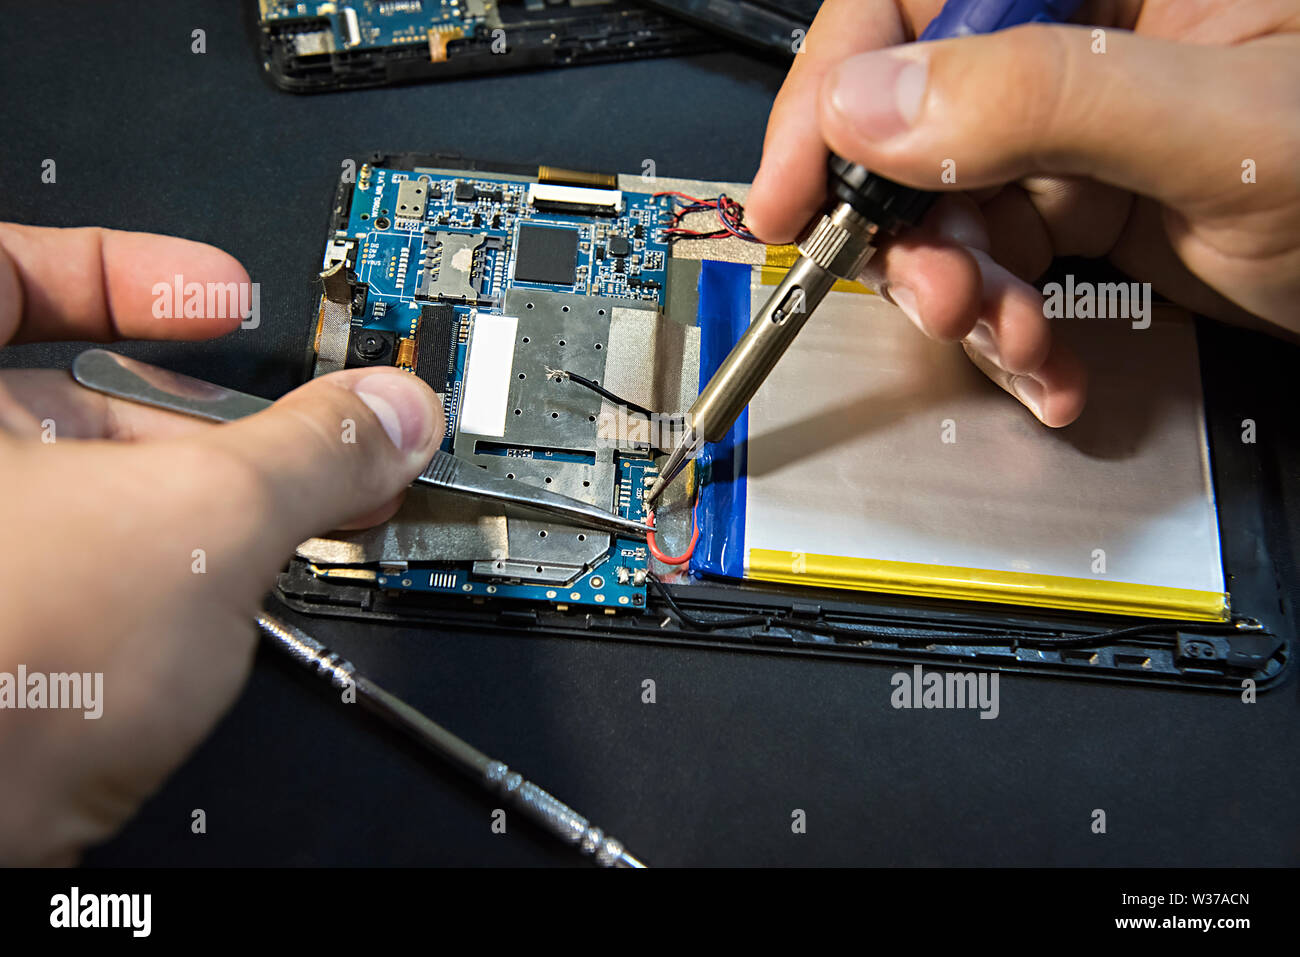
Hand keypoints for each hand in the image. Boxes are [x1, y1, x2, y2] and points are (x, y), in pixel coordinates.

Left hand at [0, 223, 443, 863]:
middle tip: (310, 435)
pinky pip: (92, 571)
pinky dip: (170, 568)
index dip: (128, 268)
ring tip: (309, 523)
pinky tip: (240, 591)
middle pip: (74, 396)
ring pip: (95, 496)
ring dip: (209, 503)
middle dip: (209, 416)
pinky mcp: (0, 638)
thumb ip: (312, 447)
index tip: (220, 300)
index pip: (9, 269)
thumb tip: (389, 413)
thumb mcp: (202, 523)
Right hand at [747, 0, 1299, 425]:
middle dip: (918, 229)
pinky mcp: (1086, 204)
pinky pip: (1001, 261)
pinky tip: (1051, 362)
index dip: (832, 86)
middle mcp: (1078, 36)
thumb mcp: (1221, 128)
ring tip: (1024, 344)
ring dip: (968, 297)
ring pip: (949, 207)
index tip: (792, 188)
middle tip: (944, 298)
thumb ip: (1041, 98)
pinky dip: (1010, 329)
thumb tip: (869, 103)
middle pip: (913, 117)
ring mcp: (1077, 127)